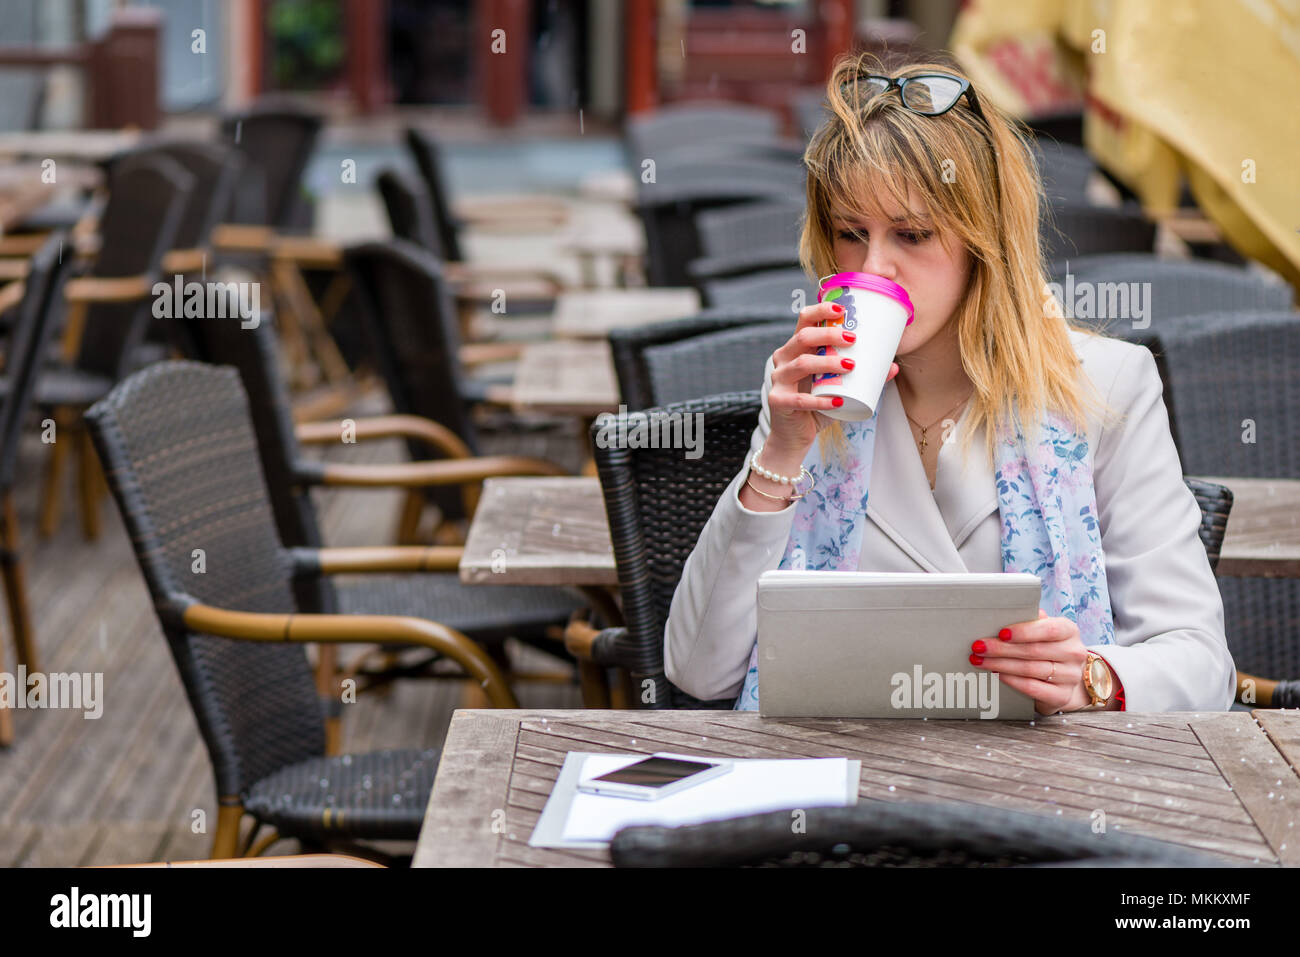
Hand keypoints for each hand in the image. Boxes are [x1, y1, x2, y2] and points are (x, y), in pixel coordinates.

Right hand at [765, 300, 899, 463]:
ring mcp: (778, 380)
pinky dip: (820, 400)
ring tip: (850, 366)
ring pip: (801, 364)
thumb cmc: (816, 406)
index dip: (820, 310)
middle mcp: (783, 359)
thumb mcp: (838, 387)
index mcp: (795, 349)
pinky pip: (799, 399)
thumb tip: (893, 367)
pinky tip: (837, 401)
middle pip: (803, 337)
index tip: (842, 309)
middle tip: (853, 339)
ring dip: (827, 363)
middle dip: (829, 335)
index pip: (803, 321)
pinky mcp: (777, 401)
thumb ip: (862, 377)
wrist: (794, 437)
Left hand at [968, 609, 1094, 714]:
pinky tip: (996, 675)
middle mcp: (1074, 653)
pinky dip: (1012, 681)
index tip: (1001, 633)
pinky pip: (1033, 688)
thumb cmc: (1045, 646)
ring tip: (980, 660)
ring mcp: (1070, 676)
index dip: (1024, 631)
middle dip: (1001, 649)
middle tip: (978, 647)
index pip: (1049, 629)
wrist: (1062, 677)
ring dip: (1000, 664)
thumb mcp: (1040, 630)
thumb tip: (1004, 614)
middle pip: (1034, 651)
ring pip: (1030, 669)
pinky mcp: (1062, 696)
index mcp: (1069, 631)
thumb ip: (1027, 621)